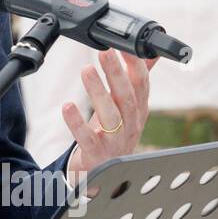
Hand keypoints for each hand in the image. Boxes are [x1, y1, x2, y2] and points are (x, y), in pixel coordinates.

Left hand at [64, 50, 156, 180]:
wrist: (105, 173)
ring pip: (110, 115)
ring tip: (86, 70)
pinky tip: (67, 106)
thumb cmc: (115, 132)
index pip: (142, 84)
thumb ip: (136, 79)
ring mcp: (115, 140)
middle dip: (116, 73)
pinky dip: (77, 122)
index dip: (135, 64)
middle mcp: (131, 124)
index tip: (123, 45)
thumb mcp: (126, 105)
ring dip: (98, 91)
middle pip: (126, 96)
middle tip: (104, 51)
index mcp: (138, 110)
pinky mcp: (97, 153)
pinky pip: (87, 138)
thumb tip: (150, 52)